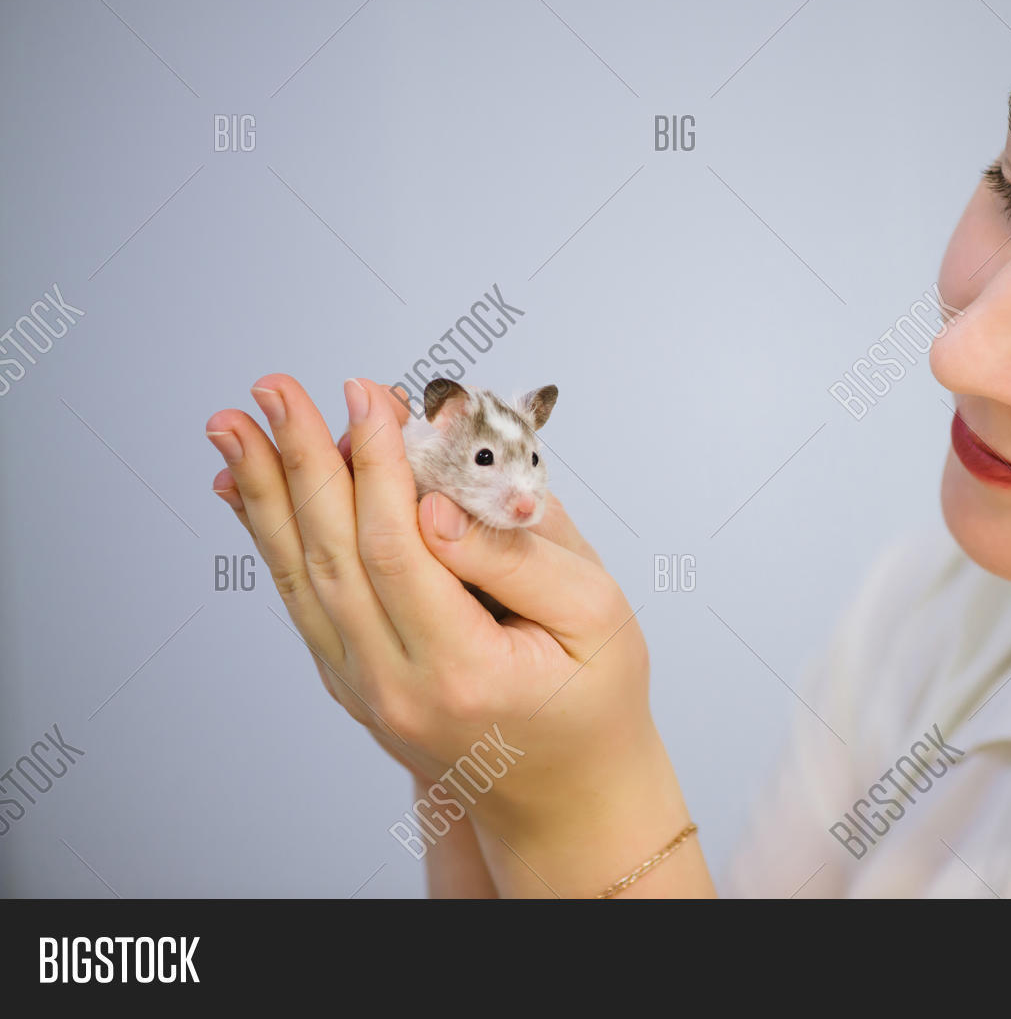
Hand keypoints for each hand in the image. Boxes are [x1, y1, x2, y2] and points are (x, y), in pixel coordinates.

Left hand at [205, 374, 706, 894]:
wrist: (568, 797)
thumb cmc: (595, 703)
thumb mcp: (596, 616)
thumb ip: (518, 556)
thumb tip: (433, 502)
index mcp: (462, 671)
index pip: (397, 549)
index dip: (376, 464)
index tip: (368, 396)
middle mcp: (394, 689)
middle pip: (329, 556)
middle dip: (301, 460)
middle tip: (275, 390)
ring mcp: (365, 692)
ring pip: (302, 578)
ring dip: (265, 494)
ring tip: (237, 427)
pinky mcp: (355, 684)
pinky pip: (304, 602)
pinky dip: (273, 540)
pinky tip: (248, 494)